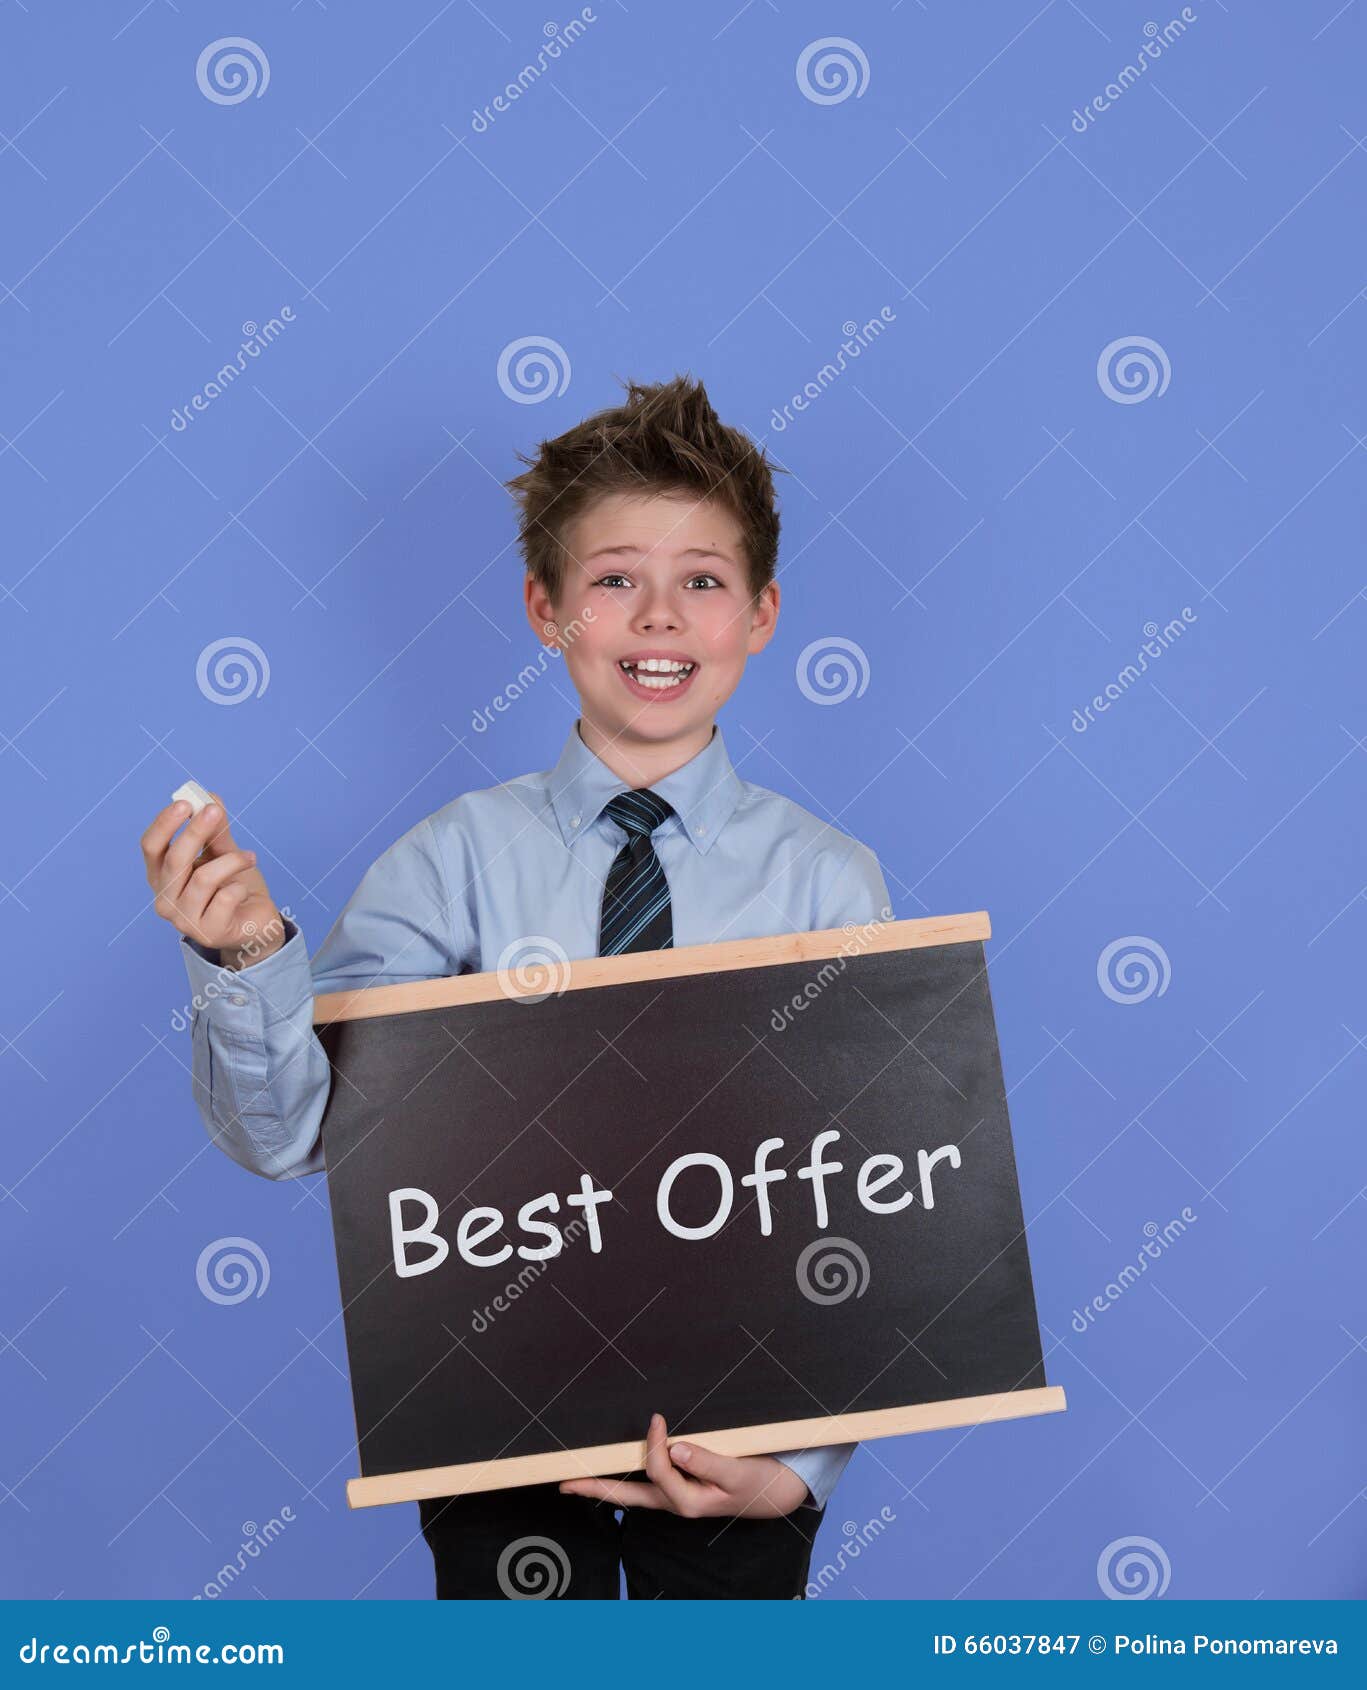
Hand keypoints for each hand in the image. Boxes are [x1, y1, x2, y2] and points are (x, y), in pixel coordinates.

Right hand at [142, 792, 284, 968]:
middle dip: (195, 831)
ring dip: (232, 861)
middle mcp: (165, 899)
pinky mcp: (208, 933)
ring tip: (250, 857)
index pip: (151, 847)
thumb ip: (216, 831)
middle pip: (174, 860)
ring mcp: (184, 920)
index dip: (165, 823)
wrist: (256, 924)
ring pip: (203, 878)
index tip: (186, 802)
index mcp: (162, 877)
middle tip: (215, 811)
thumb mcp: (223, 855)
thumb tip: (210, 797)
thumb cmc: (233, 887)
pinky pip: (225, 897)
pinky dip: (239, 886)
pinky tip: (244, 890)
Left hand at [557, 1413, 809, 1518]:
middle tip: (564, 1483)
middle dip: (595, 1489)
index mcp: (687, 1502)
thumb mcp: (737, 1472)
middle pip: (627, 1497)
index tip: (657, 1419)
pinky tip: (617, 1468)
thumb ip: (708, 1462)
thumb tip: (676, 1448)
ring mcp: (675, 1497)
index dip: (653, 1444)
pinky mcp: (681, 1487)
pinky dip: (629, 1475)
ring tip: (579, 1478)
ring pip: (634, 1492)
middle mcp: (675, 1502)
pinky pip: (649, 1482)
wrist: (774, 1493)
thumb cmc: (756, 1482)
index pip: (658, 1470)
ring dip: (607, 1484)